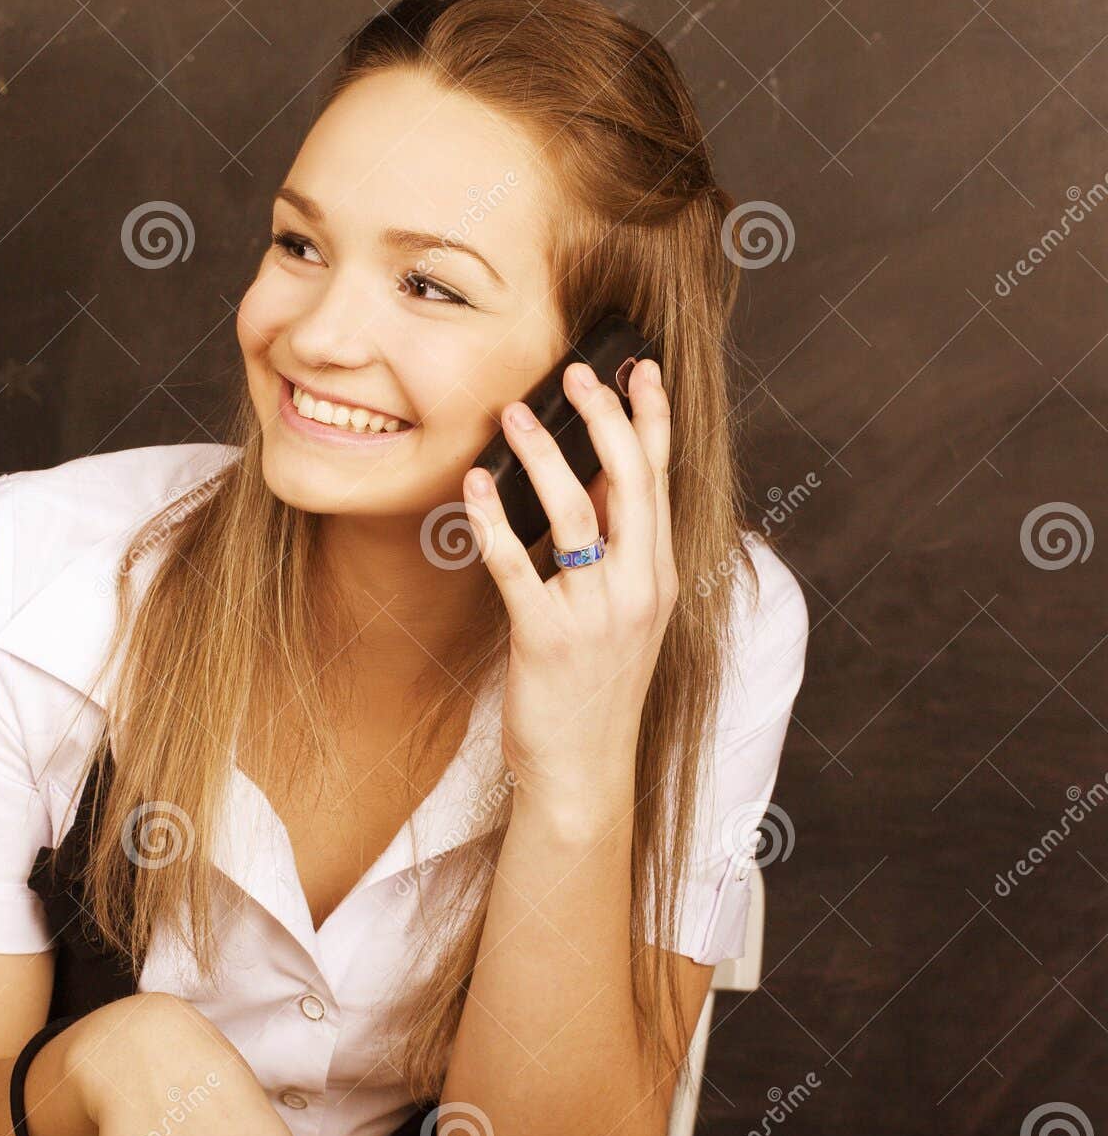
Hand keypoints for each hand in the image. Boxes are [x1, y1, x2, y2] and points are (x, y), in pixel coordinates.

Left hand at [461, 357, 677, 808]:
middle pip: (630, 481)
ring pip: (575, 513)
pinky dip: (492, 520)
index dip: (653, 418)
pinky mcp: (547, 639)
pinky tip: (473, 485)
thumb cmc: (594, 689)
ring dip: (544, 455)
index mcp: (658, 576)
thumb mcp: (621, 616)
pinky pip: (516, 565)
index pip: (662, 480)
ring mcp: (595, 614)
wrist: (583, 769)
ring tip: (512, 415)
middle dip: (605, 416)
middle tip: (575, 372)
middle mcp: (638, 588)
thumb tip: (586, 482)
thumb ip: (614, 553)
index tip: (640, 366)